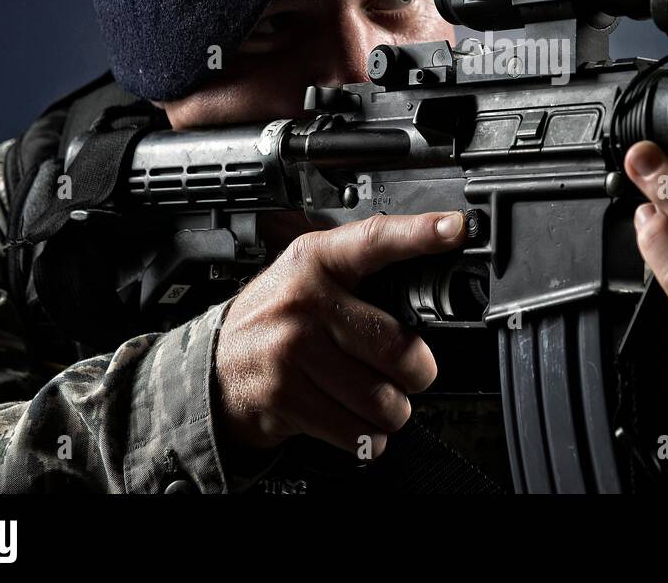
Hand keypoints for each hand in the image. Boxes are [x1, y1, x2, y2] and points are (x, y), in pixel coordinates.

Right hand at [213, 211, 465, 456]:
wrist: (212, 369)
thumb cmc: (277, 321)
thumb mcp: (309, 279)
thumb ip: (362, 276)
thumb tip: (432, 292)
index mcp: (317, 260)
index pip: (374, 240)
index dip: (418, 234)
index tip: (454, 228)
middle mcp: (304, 300)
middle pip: (398, 348)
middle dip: (417, 373)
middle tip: (409, 372)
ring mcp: (291, 350)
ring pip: (383, 399)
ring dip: (392, 411)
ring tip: (375, 399)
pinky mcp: (285, 397)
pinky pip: (356, 432)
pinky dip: (367, 438)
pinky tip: (354, 422)